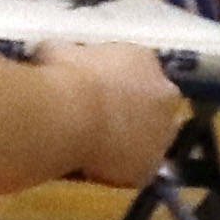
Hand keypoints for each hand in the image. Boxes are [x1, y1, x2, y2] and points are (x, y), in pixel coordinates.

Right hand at [40, 42, 186, 190]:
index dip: (113, 80)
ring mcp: (163, 133)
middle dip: (129, 109)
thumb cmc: (64, 74)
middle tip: (96, 118)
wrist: (71, 114)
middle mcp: (164, 94)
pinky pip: (133, 168)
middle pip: (151, 103)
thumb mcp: (58, 51)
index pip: (135, 68)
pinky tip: (91, 167)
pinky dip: (116, 168)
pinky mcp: (150, 166)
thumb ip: (67, 55)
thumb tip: (56, 56)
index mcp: (143, 59)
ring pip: (147, 137)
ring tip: (91, 145)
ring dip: (127, 140)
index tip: (92, 87)